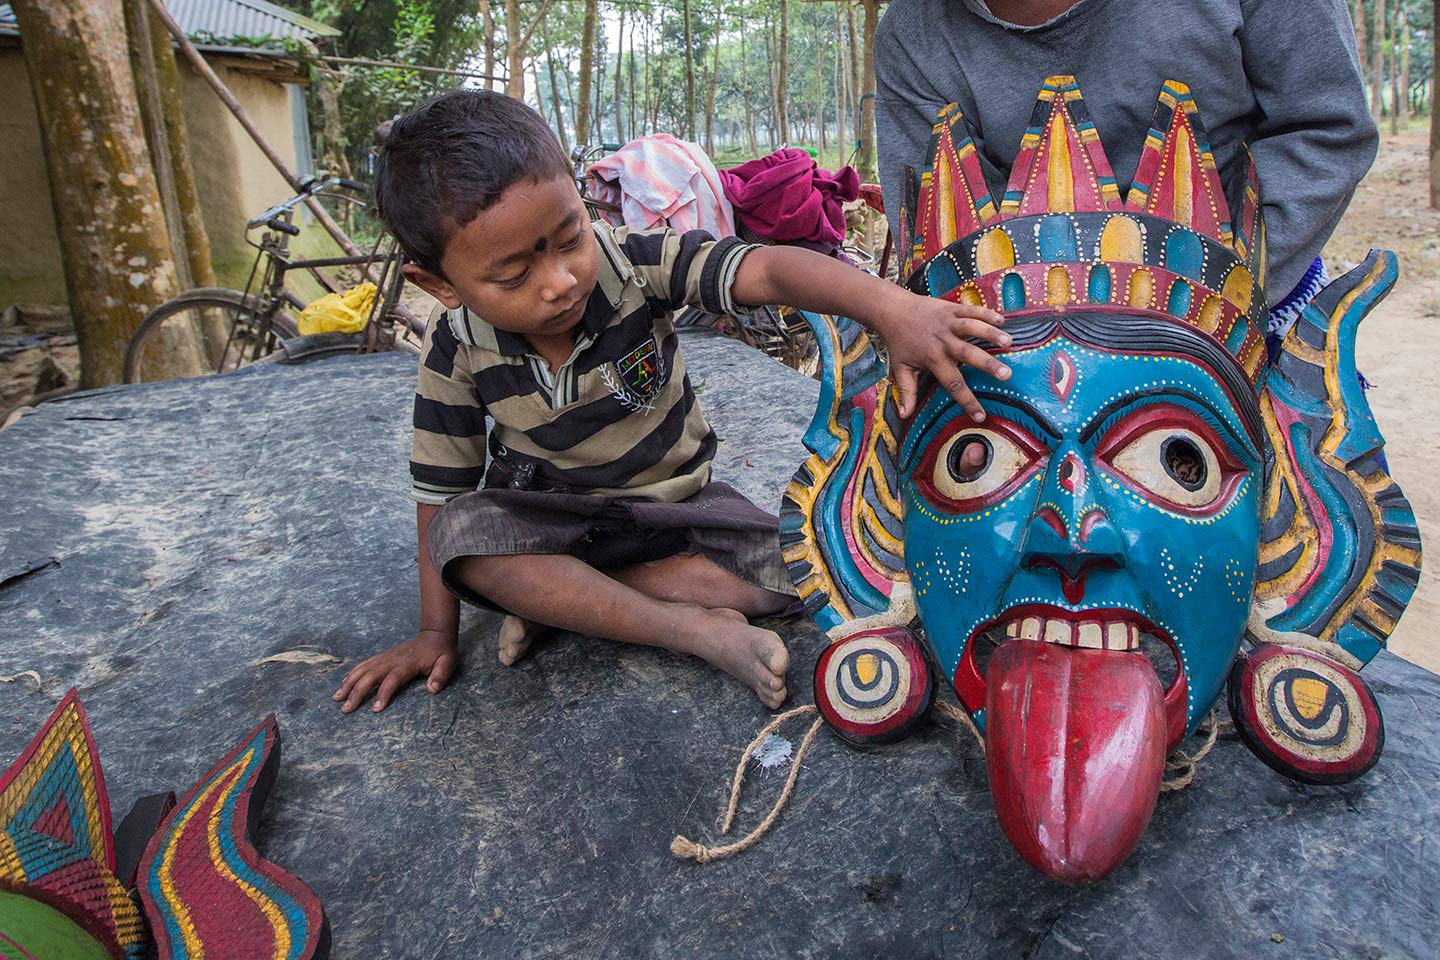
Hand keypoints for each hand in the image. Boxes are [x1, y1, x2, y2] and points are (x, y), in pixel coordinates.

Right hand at [332, 629, 458, 713]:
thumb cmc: (442, 652)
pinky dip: (352, 674)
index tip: (375, 709)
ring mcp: (386, 657)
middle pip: (371, 675)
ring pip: (363, 669)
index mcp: (408, 663)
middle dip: (357, 692)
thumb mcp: (448, 663)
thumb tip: (432, 689)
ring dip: (349, 683)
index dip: (383, 693)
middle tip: (346, 709)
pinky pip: (364, 664)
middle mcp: (393, 659)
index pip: (392, 679)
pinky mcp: (383, 657)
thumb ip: (441, 675)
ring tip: (337, 698)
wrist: (435, 635)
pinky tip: (344, 684)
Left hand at [879, 292, 1010, 422]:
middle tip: (1006, 374)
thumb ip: (906, 392)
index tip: (980, 416)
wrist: (893, 310)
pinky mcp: (951, 309)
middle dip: (988, 364)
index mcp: (933, 359)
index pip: (953, 384)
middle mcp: (943, 341)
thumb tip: (905, 415)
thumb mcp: (900, 368)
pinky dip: (986, 314)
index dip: (967, 401)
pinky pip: (971, 310)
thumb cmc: (899, 342)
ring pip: (973, 327)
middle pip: (968, 354)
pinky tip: (1002, 321)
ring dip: (991, 334)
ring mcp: (948, 323)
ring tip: (1009, 342)